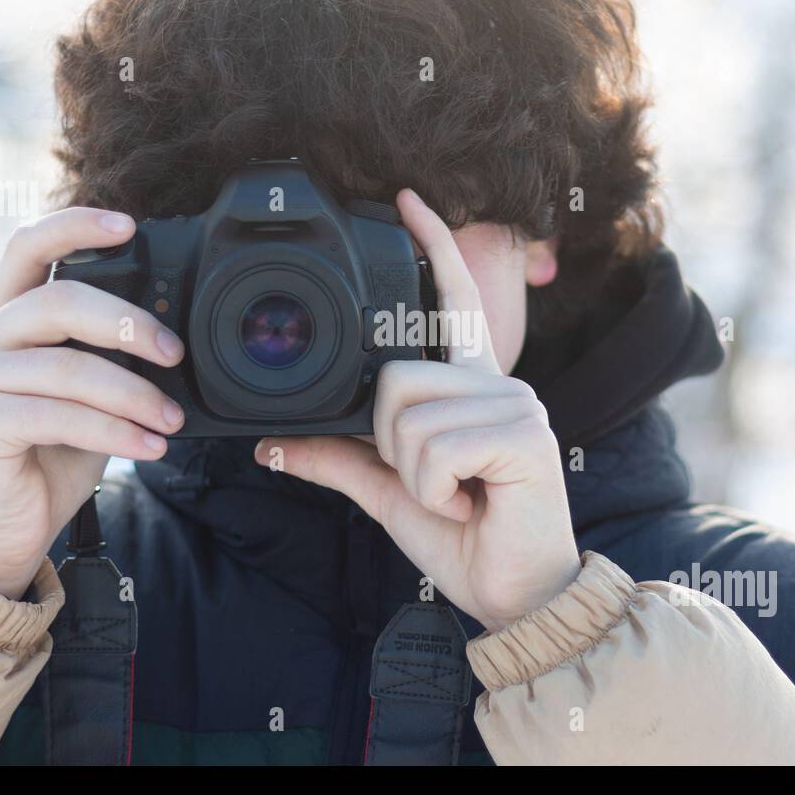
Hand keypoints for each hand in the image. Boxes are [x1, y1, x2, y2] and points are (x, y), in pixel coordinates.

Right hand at [0, 208, 185, 598]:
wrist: (1, 532)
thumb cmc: (47, 458)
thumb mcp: (85, 397)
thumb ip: (105, 357)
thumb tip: (171, 336)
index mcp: (2, 320)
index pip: (28, 248)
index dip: (75, 226)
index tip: (130, 225)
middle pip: (61, 302)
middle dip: (131, 324)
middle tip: (176, 355)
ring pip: (70, 366)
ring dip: (135, 395)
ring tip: (171, 422)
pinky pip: (62, 415)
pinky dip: (117, 432)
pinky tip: (150, 447)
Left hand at [255, 189, 580, 631]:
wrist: (515, 594)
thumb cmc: (463, 538)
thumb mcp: (389, 493)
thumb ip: (340, 458)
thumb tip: (271, 443)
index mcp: (469, 389)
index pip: (452, 302)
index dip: (432, 247)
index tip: (405, 199)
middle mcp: (497, 384)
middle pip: (396, 376)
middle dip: (390, 443)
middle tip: (434, 483)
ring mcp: (516, 405)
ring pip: (409, 414)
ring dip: (414, 475)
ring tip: (456, 496)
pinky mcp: (523, 436)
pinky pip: (435, 447)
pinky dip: (435, 490)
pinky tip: (470, 504)